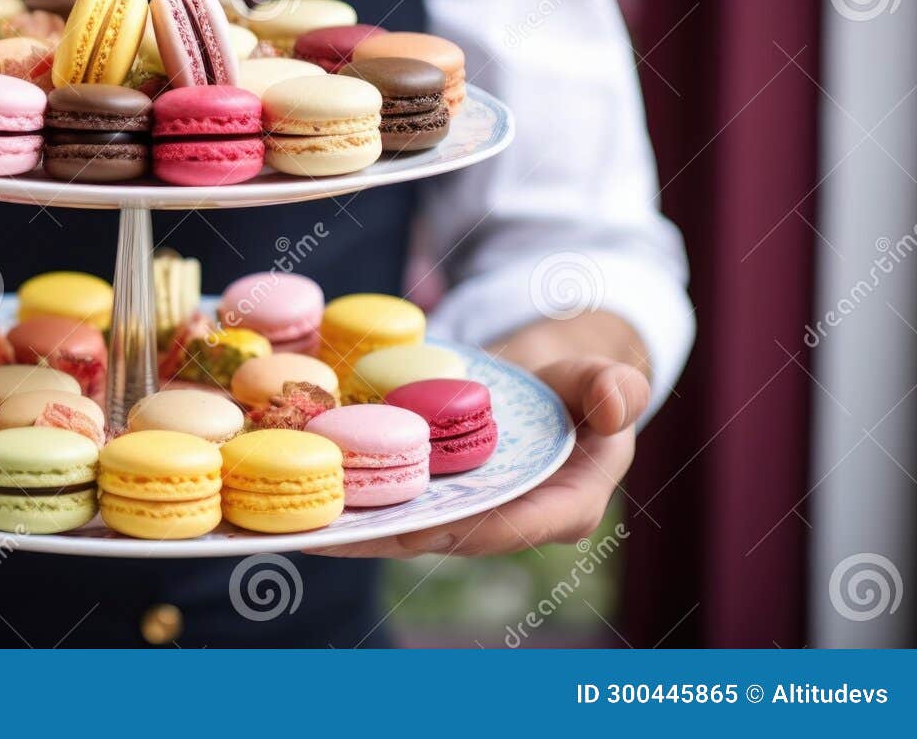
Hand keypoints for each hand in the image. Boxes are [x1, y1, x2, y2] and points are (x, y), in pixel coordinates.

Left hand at [307, 314, 649, 558]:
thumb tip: (617, 404)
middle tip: (324, 533)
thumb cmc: (580, 384)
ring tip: (299, 523)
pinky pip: (395, 504)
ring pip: (408, 528)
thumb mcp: (603, 377)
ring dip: (356, 528)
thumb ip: (613, 387)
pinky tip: (308, 492)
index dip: (455, 528)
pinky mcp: (441, 499)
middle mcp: (512, 523)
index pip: (507, 528)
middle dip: (382, 538)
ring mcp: (472, 515)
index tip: (403, 525)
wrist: (549, 381)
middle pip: (442, 536)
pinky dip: (355, 501)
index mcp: (564, 509)